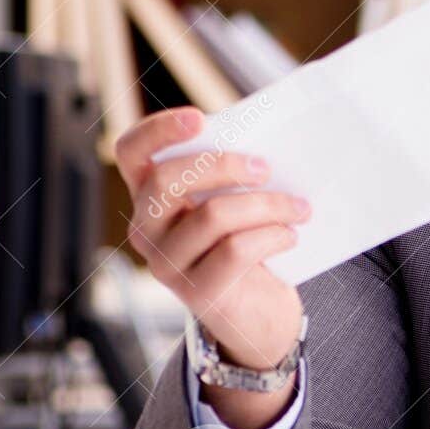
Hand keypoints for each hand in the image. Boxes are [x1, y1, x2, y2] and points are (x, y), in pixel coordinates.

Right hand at [115, 107, 310, 372]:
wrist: (257, 310)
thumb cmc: (245, 241)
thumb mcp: (232, 201)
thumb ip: (232, 175)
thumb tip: (265, 146)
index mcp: (150, 195)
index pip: (130, 153)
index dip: (157, 131)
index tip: (199, 117)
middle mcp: (145, 228)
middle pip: (168, 181)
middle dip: (223, 165)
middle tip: (266, 167)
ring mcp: (165, 263)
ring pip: (211, 216)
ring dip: (267, 205)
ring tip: (299, 207)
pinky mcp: (194, 292)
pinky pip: (234, 252)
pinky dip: (272, 236)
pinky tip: (290, 234)